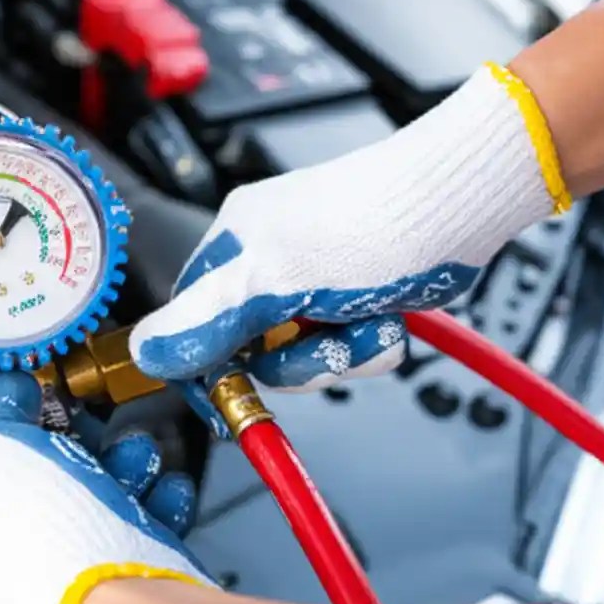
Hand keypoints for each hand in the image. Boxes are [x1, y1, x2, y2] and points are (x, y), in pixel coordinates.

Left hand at [0, 372, 217, 603]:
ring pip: (105, 483)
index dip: (1, 412)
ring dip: (128, 456)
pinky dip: (164, 495)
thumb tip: (6, 385)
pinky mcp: (130, 563)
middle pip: (49, 460)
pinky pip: (151, 515)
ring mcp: (77, 551)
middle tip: (88, 415)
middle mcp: (23, 535)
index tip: (26, 386)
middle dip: (78, 429)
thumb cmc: (48, 542)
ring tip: (137, 454)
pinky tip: (165, 488)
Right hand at [130, 64, 563, 399]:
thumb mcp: (273, 283)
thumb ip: (206, 323)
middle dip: (299, 356)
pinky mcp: (360, 291)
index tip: (224, 400)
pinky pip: (349, 343)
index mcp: (234, 242)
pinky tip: (388, 315)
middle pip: (257, 347)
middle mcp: (272, 257)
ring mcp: (319, 276)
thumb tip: (144, 352)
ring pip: (308, 351)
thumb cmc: (371, 220)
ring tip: (367, 318)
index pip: (193, 321)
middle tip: (323, 336)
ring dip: (343, 350)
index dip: (208, 364)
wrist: (460, 203)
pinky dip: (371, 340)